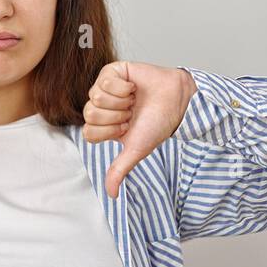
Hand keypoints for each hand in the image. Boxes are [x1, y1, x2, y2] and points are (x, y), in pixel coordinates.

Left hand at [81, 61, 197, 198]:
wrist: (177, 100)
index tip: (127, 128)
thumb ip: (119, 170)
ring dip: (121, 102)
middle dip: (117, 117)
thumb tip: (112, 195)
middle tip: (132, 113)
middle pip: (89, 115)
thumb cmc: (158, 123)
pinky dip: (123, 87)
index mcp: (103, 126)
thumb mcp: (137, 150)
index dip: (110, 132)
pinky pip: (104, 80)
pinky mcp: (112, 71)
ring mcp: (104, 88)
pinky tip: (133, 87)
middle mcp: (101, 107)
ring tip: (134, 100)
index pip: (89, 133)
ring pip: (96, 98)